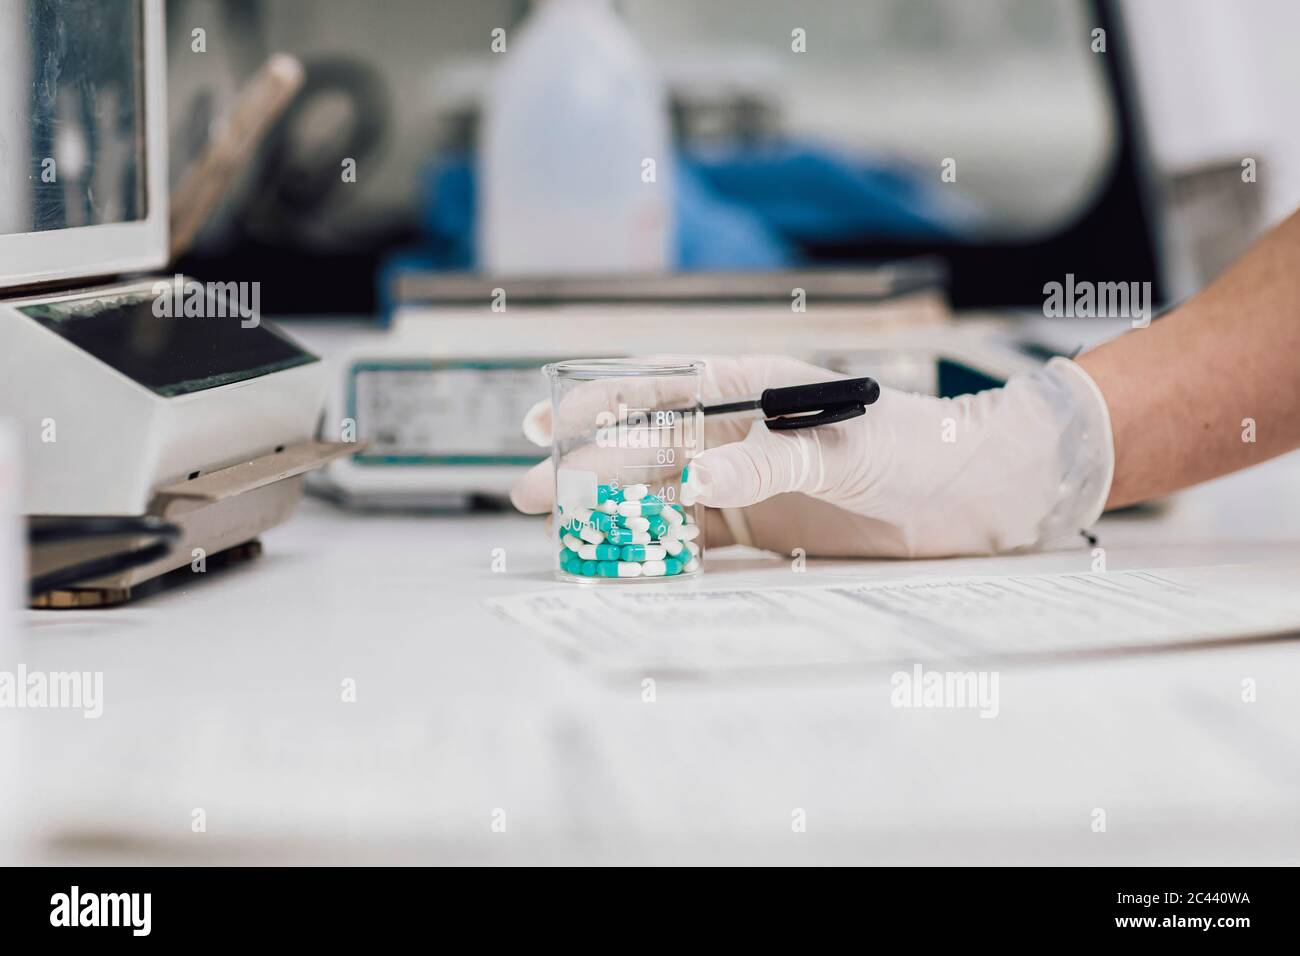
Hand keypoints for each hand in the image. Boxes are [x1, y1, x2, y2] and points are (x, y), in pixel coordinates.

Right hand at [511, 355, 1112, 558]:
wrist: (986, 491)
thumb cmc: (924, 446)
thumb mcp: (849, 448)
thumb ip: (770, 461)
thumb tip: (696, 480)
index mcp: (752, 389)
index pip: (658, 388)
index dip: (594, 403)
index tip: (540, 422)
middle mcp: (738, 432)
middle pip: (642, 446)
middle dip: (581, 467)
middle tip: (524, 494)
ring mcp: (746, 479)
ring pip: (659, 493)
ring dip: (610, 511)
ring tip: (556, 531)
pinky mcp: (763, 525)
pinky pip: (696, 537)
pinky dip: (658, 550)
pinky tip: (624, 561)